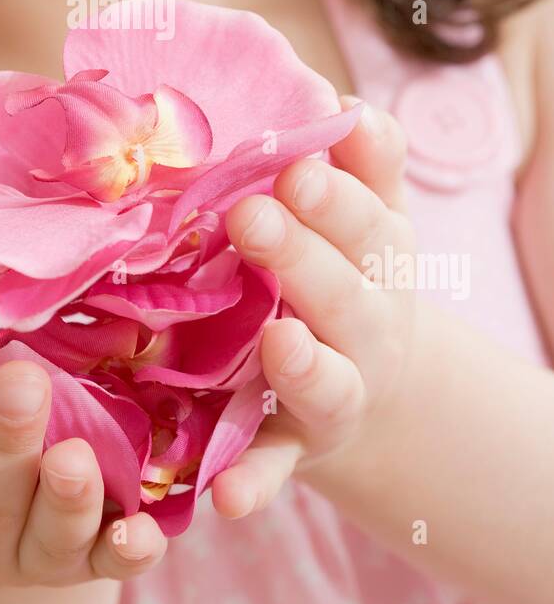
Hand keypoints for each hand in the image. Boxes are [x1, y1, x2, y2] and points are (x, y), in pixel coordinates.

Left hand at [213, 95, 416, 516]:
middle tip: (254, 214)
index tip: (298, 162)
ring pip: (326, 382)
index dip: (337, 191)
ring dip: (303, 365)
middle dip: (302, 256)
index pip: (365, 217)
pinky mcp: (296, 448)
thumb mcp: (368, 218)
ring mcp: (335, 390)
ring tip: (276, 340)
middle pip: (342, 291)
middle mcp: (366, 324)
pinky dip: (254, 485)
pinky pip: (274, 469)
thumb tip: (344, 103)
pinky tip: (226, 501)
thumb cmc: (348, 272)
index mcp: (378, 256)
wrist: (374, 382)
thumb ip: (362, 163)